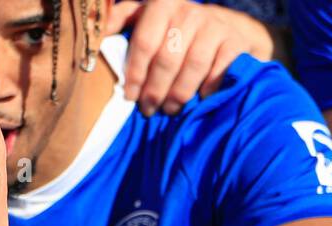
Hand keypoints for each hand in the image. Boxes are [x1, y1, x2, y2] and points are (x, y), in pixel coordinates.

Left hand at [108, 0, 272, 115]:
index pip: (144, 43)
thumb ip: (120, 21)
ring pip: (193, 65)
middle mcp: (190, 11)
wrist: (220, 30)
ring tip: (170, 110)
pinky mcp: (235, 41)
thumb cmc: (171, 32)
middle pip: (167, 58)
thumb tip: (97, 35)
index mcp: (162, 5)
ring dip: (179, 94)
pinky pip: (220, 68)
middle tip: (148, 110)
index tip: (129, 96)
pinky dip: (208, 87)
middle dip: (155, 89)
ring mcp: (215, 25)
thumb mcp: (143, 20)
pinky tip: (199, 99)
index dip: (135, 74)